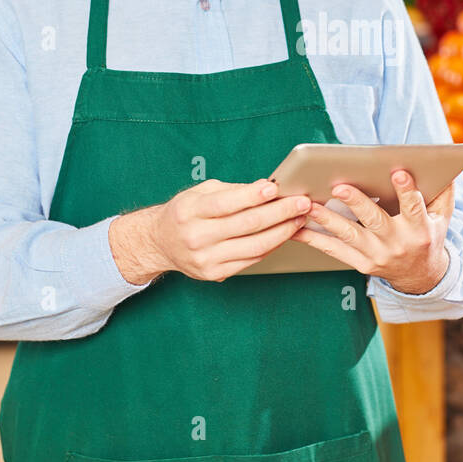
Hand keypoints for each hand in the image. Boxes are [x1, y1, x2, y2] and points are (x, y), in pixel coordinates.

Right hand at [109, 179, 311, 283]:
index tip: (275, 188)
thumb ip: (233, 190)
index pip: (226, 203)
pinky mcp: (215, 273)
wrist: (160, 243)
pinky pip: (251, 259)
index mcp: (190, 211)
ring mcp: (206, 258)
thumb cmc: (186, 212)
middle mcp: (196, 236)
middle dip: (280, 212)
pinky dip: (271, 246)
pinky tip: (283, 234)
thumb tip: (267, 188)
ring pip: (255, 246)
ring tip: (299, 219)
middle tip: (302, 203)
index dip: (253, 195)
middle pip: (247, 225)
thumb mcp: (200, 192)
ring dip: (283, 232)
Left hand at [290, 170, 455, 293]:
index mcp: (420, 229)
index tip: (398, 172)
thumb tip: (448, 167)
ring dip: (327, 219)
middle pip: (375, 220)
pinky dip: (315, 239)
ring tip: (308, 204)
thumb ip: (443, 193)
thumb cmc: (429, 236)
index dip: (407, 190)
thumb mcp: (443, 217)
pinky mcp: (362, 264)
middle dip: (357, 203)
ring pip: (349, 235)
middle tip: (339, 186)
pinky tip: (297, 228)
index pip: (414, 207)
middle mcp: (397, 243)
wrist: (421, 277)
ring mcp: (377, 255)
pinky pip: (335, 250)